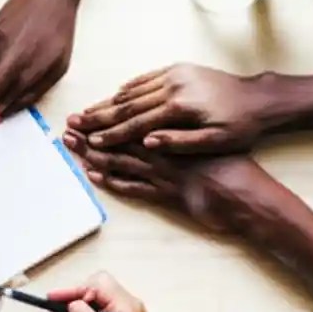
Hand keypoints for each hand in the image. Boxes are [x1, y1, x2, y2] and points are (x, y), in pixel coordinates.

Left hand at [61, 130, 280, 235]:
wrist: (246, 193)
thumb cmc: (232, 165)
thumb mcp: (208, 138)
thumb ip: (184, 132)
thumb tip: (165, 123)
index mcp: (170, 136)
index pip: (130, 125)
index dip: (104, 120)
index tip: (83, 114)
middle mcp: (162, 153)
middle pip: (119, 141)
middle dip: (90, 133)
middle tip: (66, 126)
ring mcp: (161, 175)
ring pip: (120, 162)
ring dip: (93, 154)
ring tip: (71, 146)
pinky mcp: (165, 196)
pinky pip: (134, 188)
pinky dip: (113, 182)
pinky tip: (95, 178)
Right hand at [67, 64, 273, 153]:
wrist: (259, 99)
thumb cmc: (239, 127)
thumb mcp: (215, 141)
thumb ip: (180, 142)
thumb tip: (148, 143)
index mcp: (179, 107)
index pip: (136, 124)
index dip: (111, 135)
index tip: (91, 143)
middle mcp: (173, 86)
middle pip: (127, 104)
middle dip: (99, 116)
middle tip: (74, 123)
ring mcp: (174, 74)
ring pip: (132, 90)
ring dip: (107, 102)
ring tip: (86, 112)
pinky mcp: (178, 69)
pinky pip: (144, 79)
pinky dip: (126, 89)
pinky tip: (113, 96)